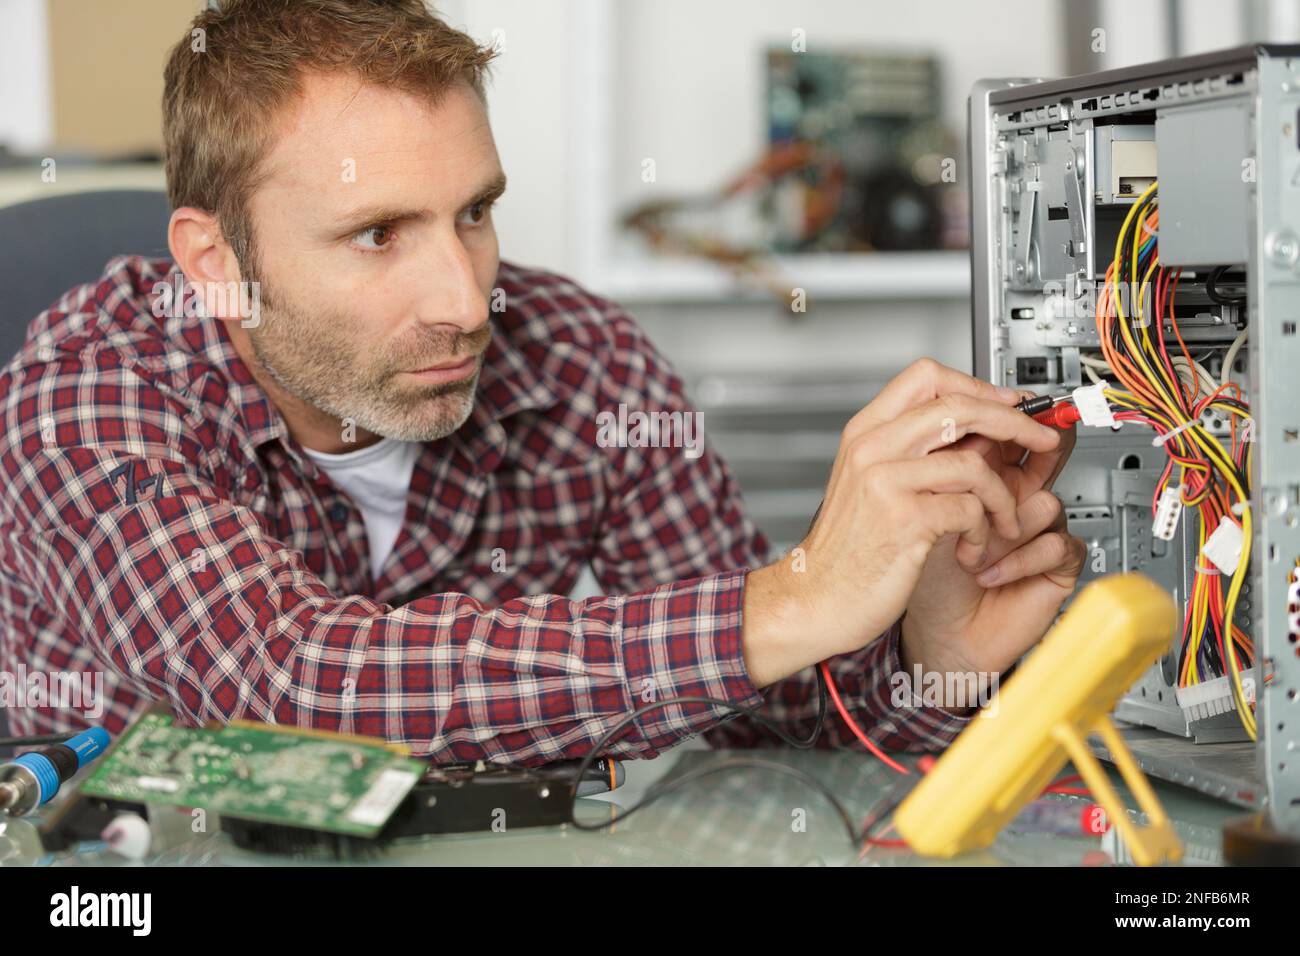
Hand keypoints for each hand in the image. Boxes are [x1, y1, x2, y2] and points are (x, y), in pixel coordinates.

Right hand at [741, 360, 1061, 686]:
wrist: (815, 599)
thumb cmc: (847, 551)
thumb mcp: (869, 484)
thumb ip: (911, 452)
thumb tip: (976, 430)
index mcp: (865, 432)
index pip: (927, 377)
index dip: (976, 385)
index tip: (1006, 403)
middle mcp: (873, 448)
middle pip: (960, 407)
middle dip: (1014, 422)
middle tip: (1041, 440)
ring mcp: (886, 481)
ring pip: (975, 463)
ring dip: (1003, 498)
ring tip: (1002, 524)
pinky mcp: (905, 519)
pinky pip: (971, 510)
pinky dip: (982, 534)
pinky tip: (970, 552)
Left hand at [899, 413, 1086, 697]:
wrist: (935, 633)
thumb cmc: (925, 576)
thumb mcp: (923, 512)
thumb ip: (943, 468)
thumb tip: (954, 421)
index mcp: (983, 476)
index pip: (1005, 431)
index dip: (1002, 418)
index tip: (989, 416)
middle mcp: (1015, 496)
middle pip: (1049, 450)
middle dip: (1034, 449)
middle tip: (1013, 457)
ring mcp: (1037, 529)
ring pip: (1045, 501)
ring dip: (1002, 530)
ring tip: (969, 553)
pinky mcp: (1055, 564)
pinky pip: (1056, 544)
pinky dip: (1017, 561)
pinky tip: (986, 575)